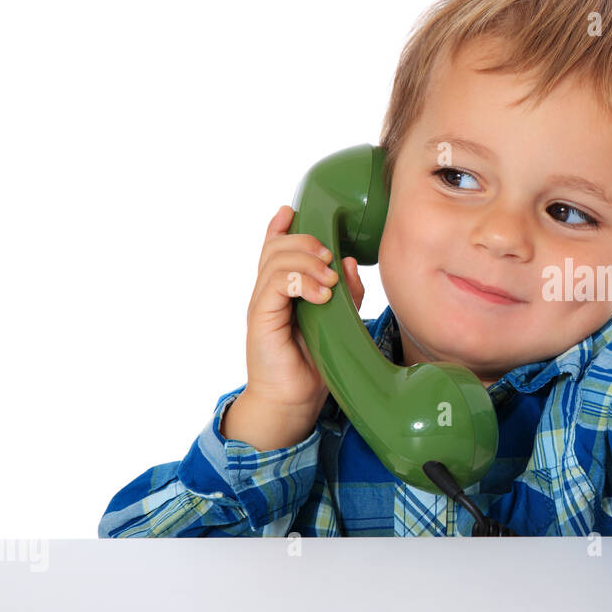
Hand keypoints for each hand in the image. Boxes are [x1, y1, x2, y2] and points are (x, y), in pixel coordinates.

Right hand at [242, 205, 365, 413]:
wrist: (293, 401)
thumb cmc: (315, 364)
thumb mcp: (339, 321)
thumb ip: (346, 293)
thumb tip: (350, 263)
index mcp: (282, 290)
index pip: (273, 248)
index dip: (279, 226)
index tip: (293, 211)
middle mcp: (267, 293)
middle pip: (276, 246)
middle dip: (306, 241)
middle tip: (330, 257)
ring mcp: (261, 304)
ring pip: (276, 260)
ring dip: (307, 261)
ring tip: (329, 279)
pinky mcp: (260, 318)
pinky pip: (274, 284)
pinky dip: (300, 281)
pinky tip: (322, 294)